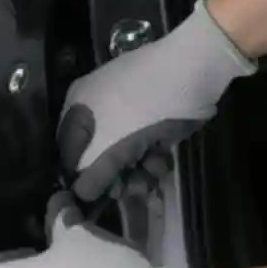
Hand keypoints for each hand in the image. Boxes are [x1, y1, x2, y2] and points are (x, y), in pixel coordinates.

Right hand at [59, 0, 255, 200]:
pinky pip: (144, 149)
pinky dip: (153, 160)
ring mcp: (127, 115)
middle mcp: (98, 112)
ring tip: (152, 177)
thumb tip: (79, 197)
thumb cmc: (147, 104)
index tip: (98, 199)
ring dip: (138, 174)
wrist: (198, 68)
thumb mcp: (113, 143)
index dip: (81, 180)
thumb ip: (93, 174)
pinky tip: (163, 161)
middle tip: (131, 190)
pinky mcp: (152, 121)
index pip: (69, 155)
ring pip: (124, 158)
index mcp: (79, 109)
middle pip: (97, 159)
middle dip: (116, 178)